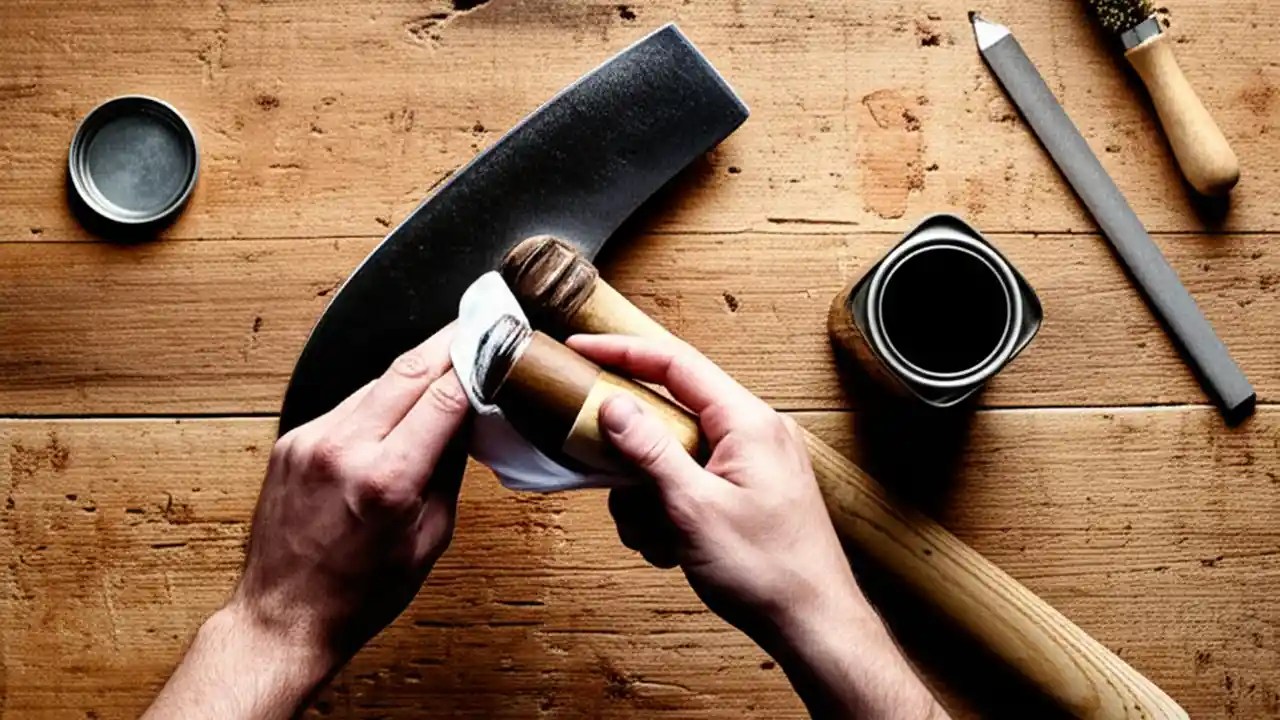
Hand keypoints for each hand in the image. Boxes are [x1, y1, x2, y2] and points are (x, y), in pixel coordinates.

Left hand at [144, 326, 471, 719]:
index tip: (495, 345)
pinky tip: (395, 411)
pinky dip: (377, 401)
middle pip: (407, 370)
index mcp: (386, 480)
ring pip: (375, 382)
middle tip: (474, 328)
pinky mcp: (291, 442)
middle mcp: (343, 450)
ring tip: (442, 370)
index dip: (474, 363)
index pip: (443, 396)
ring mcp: (311, 442)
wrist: (283, 617)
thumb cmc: (358, 594)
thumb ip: (449, 471)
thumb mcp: (430, 538)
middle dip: (446, 346)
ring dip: (412, 373)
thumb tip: (466, 420)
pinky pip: (346, 405)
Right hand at [568, 334, 945, 719]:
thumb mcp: (693, 509)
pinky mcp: (747, 492)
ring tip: (656, 535)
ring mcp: (752, 464)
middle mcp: (753, 434)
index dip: (623, 352)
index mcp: (747, 423)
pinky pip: (692, 482)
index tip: (582, 349)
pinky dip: (670, 511)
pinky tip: (672, 547)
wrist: (812, 624)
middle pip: (669, 414)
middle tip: (605, 473)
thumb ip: (650, 451)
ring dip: (648, 495)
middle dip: (631, 454)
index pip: (676, 363)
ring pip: (674, 456)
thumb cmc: (768, 570)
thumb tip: (615, 405)